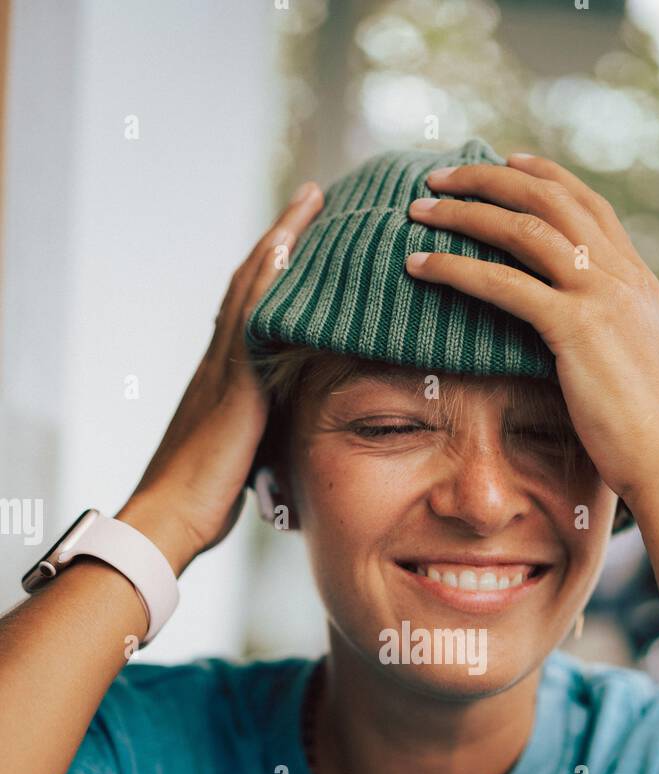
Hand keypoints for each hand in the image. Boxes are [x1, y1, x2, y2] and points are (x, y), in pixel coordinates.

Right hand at [118, 181, 323, 572]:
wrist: (170, 517)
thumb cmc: (202, 503)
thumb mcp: (246, 458)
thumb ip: (264, 434)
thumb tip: (287, 436)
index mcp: (223, 380)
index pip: (252, 312)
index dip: (275, 272)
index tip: (301, 238)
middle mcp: (219, 362)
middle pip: (252, 283)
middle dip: (283, 238)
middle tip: (314, 196)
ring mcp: (223, 368)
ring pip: (252, 288)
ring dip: (281, 241)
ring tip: (311, 201)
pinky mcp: (233, 384)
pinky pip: (252, 318)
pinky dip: (269, 281)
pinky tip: (290, 250)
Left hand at [405, 154, 658, 506]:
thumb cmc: (654, 434)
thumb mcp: (646, 367)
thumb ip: (626, 339)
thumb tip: (613, 342)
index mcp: (639, 280)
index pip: (587, 205)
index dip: (543, 176)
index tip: (505, 161)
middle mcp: (622, 275)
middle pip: (549, 198)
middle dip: (489, 178)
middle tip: (441, 175)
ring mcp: (601, 296)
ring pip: (522, 228)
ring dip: (463, 212)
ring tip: (418, 210)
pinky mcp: (576, 327)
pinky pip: (502, 283)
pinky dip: (454, 267)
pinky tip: (419, 265)